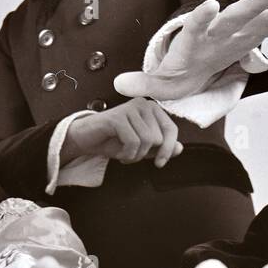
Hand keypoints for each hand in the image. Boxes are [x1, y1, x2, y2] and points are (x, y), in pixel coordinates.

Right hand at [61, 97, 182, 166]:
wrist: (87, 139)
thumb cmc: (113, 140)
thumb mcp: (142, 147)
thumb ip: (161, 147)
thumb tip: (179, 148)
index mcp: (152, 109)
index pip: (171, 130)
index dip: (168, 149)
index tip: (160, 163)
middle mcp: (143, 104)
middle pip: (159, 138)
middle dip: (145, 153)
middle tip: (131, 154)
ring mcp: (130, 108)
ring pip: (147, 141)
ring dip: (135, 155)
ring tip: (124, 153)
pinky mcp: (118, 116)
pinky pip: (133, 142)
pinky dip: (126, 154)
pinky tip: (118, 153)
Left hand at [115, 0, 267, 99]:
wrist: (189, 67)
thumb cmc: (176, 75)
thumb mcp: (158, 85)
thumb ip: (142, 84)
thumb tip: (119, 84)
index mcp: (192, 43)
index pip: (194, 28)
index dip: (199, 18)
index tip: (206, 5)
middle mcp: (216, 33)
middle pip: (235, 17)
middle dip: (253, 5)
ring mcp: (235, 34)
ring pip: (260, 19)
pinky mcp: (249, 40)